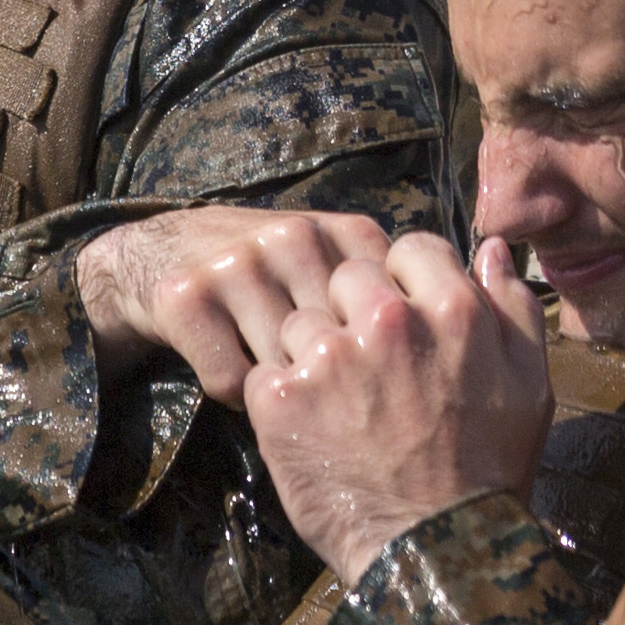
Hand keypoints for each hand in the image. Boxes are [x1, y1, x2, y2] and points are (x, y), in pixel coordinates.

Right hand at [70, 208, 396, 396]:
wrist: (154, 254)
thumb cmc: (263, 273)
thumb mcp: (332, 264)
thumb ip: (391, 286)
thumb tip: (470, 327)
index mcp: (344, 231)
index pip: (390, 312)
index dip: (379, 357)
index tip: (366, 373)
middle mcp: (295, 237)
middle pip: (339, 348)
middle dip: (331, 379)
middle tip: (320, 390)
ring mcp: (241, 263)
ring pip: (285, 366)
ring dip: (278, 387)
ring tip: (273, 376)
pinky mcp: (189, 296)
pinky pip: (234, 381)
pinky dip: (234, 393)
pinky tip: (229, 369)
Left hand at [240, 231, 550, 584]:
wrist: (435, 549)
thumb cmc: (488, 470)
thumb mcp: (529, 386)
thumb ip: (511, 308)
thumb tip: (490, 250)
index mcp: (451, 309)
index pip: (411, 248)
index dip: (406, 281)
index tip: (405, 319)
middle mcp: (387, 322)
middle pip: (348, 276)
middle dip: (354, 311)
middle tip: (369, 368)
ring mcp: (329, 358)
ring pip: (302, 320)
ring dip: (312, 354)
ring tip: (339, 406)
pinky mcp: (282, 399)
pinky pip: (265, 371)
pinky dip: (280, 398)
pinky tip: (310, 429)